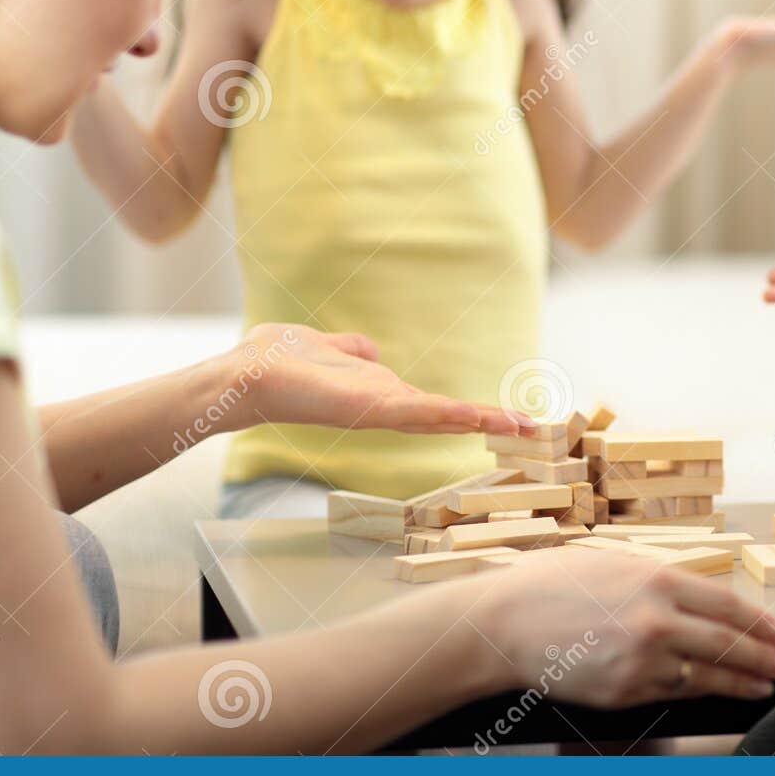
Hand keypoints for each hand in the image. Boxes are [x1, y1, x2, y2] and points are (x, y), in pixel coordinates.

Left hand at [227, 324, 534, 436]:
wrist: (244, 377)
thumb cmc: (274, 362)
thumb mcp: (324, 347)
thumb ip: (351, 350)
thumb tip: (371, 350)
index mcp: (376, 392)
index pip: (430, 404)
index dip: (465, 410)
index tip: (501, 415)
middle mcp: (384, 405)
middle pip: (446, 416)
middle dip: (488, 421)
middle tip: (531, 428)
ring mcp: (381, 409)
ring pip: (443, 416)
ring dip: (484, 420)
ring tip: (524, 426)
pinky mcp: (374, 407)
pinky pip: (423, 411)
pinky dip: (457, 414)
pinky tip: (485, 417)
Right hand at [471, 547, 774, 706]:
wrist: (502, 623)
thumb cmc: (550, 584)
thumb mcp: (611, 561)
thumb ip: (655, 577)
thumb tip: (692, 593)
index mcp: (657, 579)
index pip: (725, 604)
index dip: (757, 621)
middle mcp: (657, 620)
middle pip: (727, 643)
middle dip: (762, 656)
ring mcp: (642, 660)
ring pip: (706, 675)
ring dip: (741, 681)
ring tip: (762, 683)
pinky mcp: (625, 690)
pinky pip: (673, 692)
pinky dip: (700, 692)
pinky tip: (715, 691)